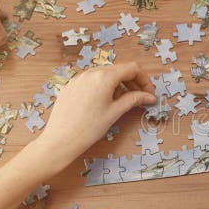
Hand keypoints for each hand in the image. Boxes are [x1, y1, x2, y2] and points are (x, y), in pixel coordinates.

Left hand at [38, 63, 155, 162]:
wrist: (60, 140)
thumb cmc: (88, 128)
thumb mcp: (115, 112)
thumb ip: (134, 100)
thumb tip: (148, 97)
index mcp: (104, 77)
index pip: (132, 68)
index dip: (144, 80)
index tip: (148, 93)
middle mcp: (91, 73)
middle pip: (119, 70)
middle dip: (132, 82)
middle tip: (140, 98)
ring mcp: (79, 78)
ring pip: (105, 74)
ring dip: (119, 84)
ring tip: (123, 101)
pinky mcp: (71, 86)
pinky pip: (92, 80)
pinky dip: (104, 87)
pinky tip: (105, 102)